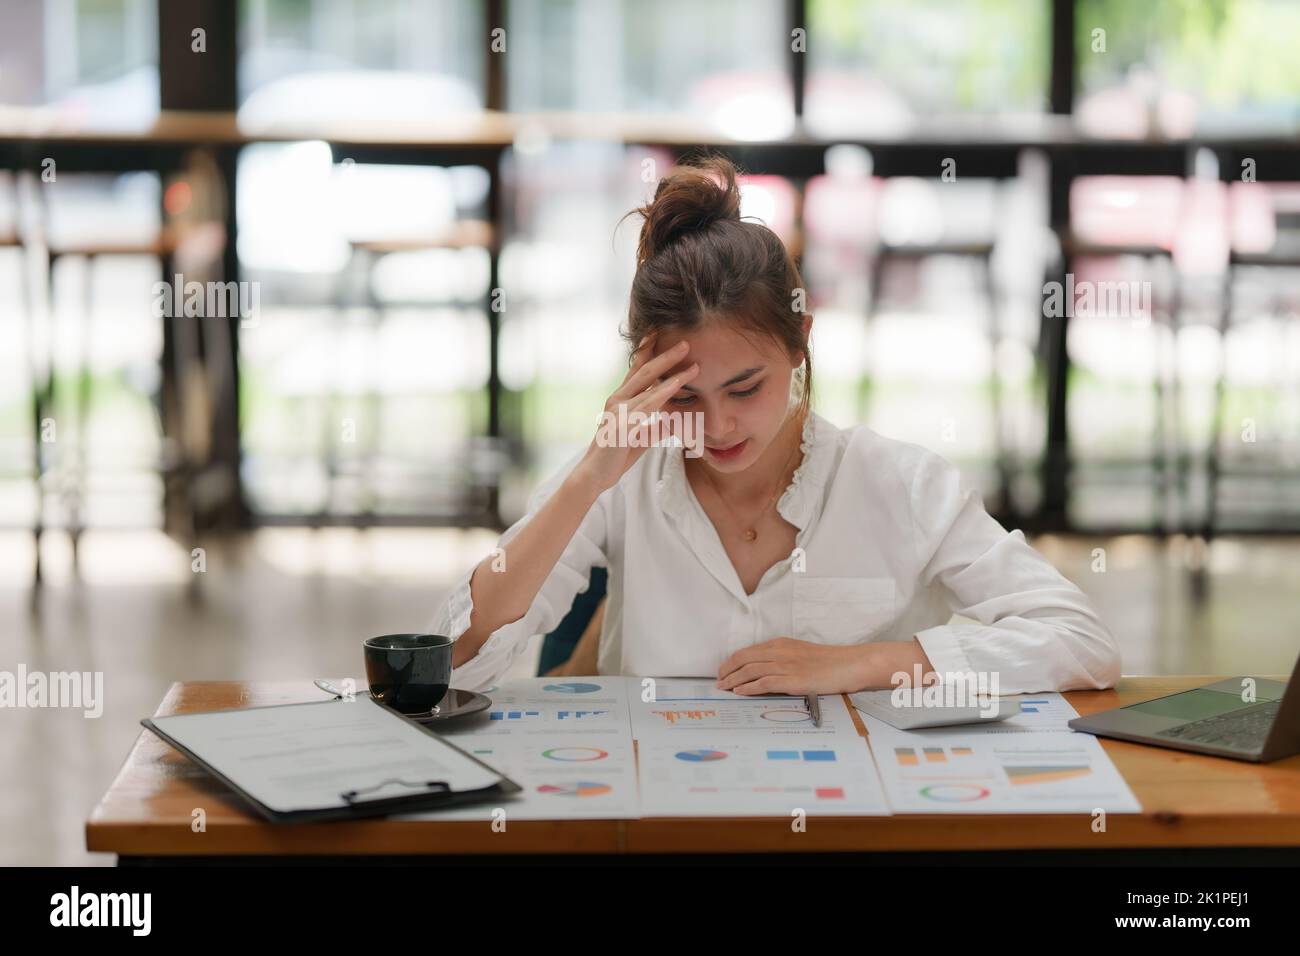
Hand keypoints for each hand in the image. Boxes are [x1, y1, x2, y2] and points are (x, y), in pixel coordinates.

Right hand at [574, 332, 699, 493]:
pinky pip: (647, 405)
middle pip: (645, 370)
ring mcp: (619, 410)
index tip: (661, 333)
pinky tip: (677, 384)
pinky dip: (663, 393)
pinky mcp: (623, 424)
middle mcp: (618, 400)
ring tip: (690, 360)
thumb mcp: (642, 438)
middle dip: (666, 355)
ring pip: (649, 385)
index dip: (649, 351)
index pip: (637, 370)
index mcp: (621, 400)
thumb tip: (675, 421)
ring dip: (671, 371)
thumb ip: (657, 426)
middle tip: (685, 341)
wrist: (594, 475)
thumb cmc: (616, 456)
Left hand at [715, 637, 872, 695]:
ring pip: (751, 670)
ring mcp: (787, 666)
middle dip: (727, 670)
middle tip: (718, 681)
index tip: (723, 671)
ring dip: (733, 680)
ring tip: (723, 688)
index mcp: (781, 644)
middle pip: (744, 658)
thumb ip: (782, 659)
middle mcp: (781, 652)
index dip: (732, 662)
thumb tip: (763, 671)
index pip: (748, 651)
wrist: (850, 664)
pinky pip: (765, 683)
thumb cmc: (828, 662)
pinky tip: (739, 692)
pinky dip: (749, 687)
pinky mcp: (794, 680)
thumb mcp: (800, 654)